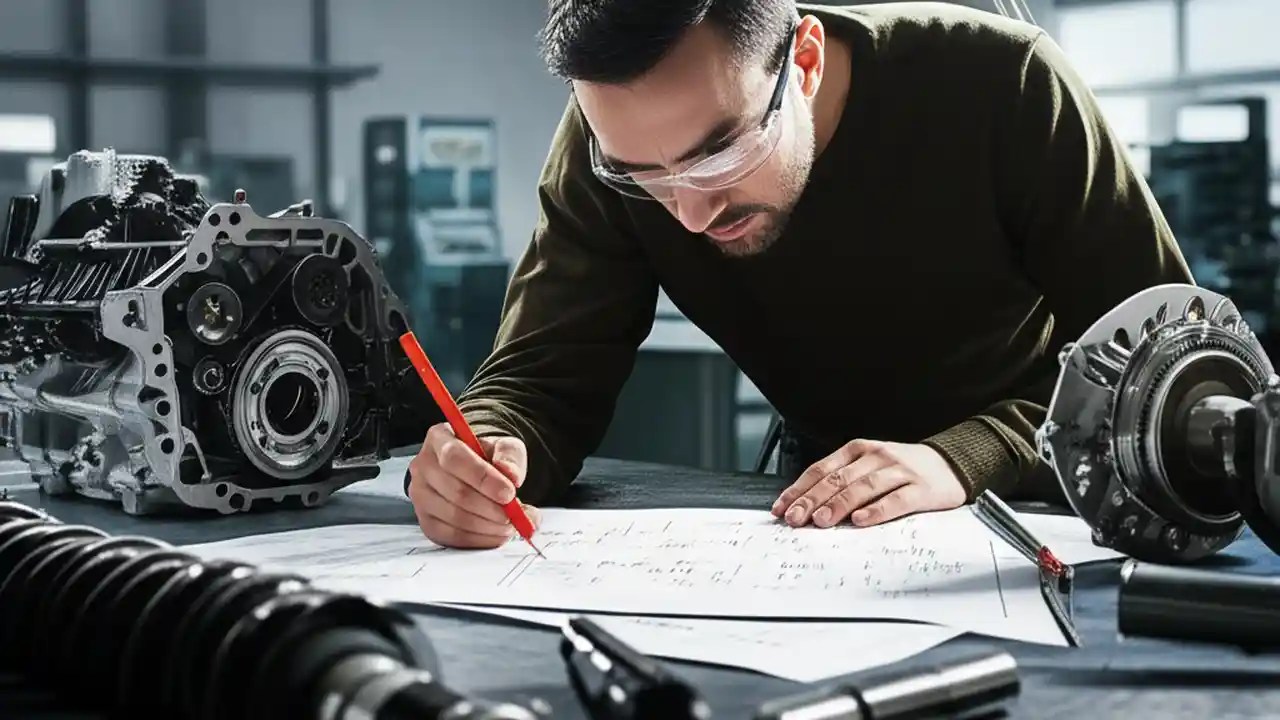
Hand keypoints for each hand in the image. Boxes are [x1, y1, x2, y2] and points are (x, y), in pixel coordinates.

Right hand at [407, 422, 541, 548]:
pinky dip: (480, 539)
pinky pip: (453, 537)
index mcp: (440, 438)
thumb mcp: (504, 446)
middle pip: (456, 492)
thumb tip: (511, 475)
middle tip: (516, 515)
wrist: (474, 470)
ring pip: (455, 518)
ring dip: (489, 526)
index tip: (509, 493)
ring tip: (512, 523)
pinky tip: (498, 533)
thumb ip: (510, 456)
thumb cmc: (486, 456)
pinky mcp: (426, 522)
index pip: (454, 458)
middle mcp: (423, 466)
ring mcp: (421, 496)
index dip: (482, 478)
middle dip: (491, 508)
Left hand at [771, 439, 965, 527]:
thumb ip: (843, 482)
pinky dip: (876, 511)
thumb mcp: (869, 466)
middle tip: (794, 519)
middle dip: (811, 500)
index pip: (821, 470)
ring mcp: (899, 471)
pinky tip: (860, 521)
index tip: (781, 509)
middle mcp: (876, 456)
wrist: (952, 463)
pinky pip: (896, 500)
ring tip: (820, 521)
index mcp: (858, 450)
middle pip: (837, 479)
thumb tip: (806, 507)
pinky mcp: (921, 489)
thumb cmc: (902, 470)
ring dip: (838, 505)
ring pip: (862, 487)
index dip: (798, 490)